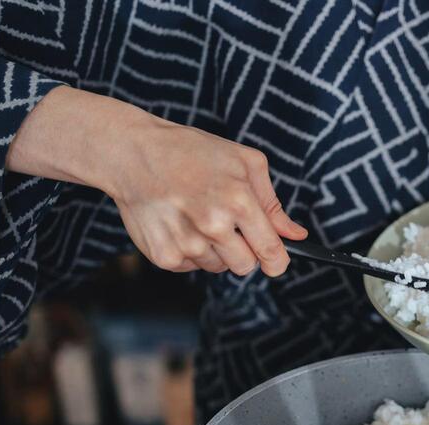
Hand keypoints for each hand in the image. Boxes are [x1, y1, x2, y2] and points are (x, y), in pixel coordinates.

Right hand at [7, 86, 306, 275]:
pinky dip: (189, 252)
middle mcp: (213, 226)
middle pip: (245, 266)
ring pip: (217, 267)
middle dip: (243, 252)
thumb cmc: (190, 152)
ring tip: (197, 218)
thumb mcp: (243, 162)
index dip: (277, 261)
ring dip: (214, 250)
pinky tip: (180, 225)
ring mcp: (186, 243)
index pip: (270, 252)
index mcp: (238, 201)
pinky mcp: (163, 256)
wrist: (133, 153)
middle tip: (227, 226)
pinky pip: (191, 268)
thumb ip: (272, 203)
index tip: (276, 262)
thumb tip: (296, 235)